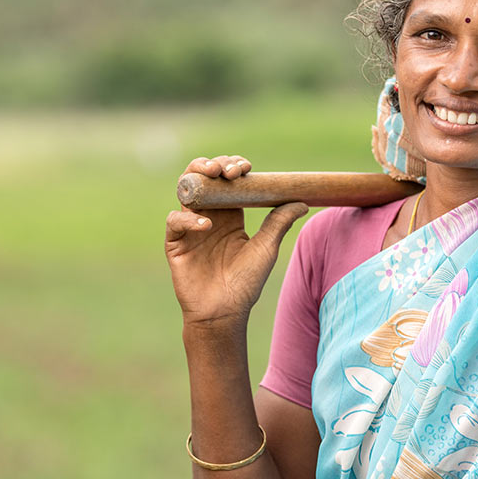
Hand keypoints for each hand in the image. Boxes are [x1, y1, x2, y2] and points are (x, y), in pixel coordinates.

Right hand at [165, 155, 308, 332]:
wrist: (224, 313)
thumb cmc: (246, 283)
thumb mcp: (266, 248)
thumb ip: (279, 222)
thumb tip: (302, 201)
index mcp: (230, 216)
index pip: (228, 182)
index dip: (233, 167)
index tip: (246, 168)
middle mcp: (208, 216)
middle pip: (204, 179)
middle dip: (213, 165)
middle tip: (228, 169)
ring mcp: (189, 228)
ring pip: (185, 191)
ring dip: (196, 177)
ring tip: (212, 174)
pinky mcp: (175, 243)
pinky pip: (175, 221)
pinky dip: (188, 218)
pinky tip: (206, 224)